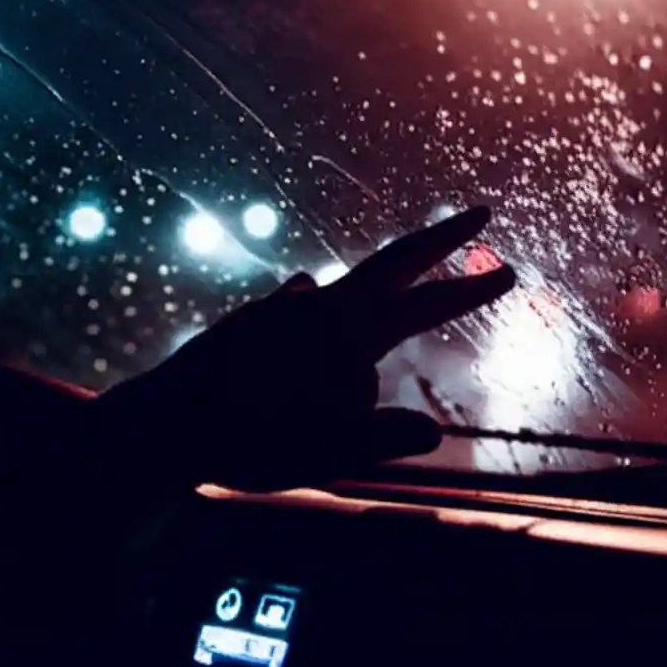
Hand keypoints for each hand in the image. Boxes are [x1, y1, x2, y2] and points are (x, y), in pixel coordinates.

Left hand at [91, 206, 515, 490]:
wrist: (158, 424)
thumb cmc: (244, 441)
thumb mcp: (324, 454)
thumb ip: (380, 441)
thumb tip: (430, 431)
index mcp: (342, 334)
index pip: (421, 299)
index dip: (468, 287)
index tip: (509, 268)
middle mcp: (314, 307)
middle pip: (390, 263)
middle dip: (440, 242)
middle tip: (478, 212)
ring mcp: (280, 309)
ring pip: (342, 306)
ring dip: (362, 324)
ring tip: (356, 350)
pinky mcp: (252, 321)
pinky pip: (299, 312)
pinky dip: (315, 314)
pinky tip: (304, 295)